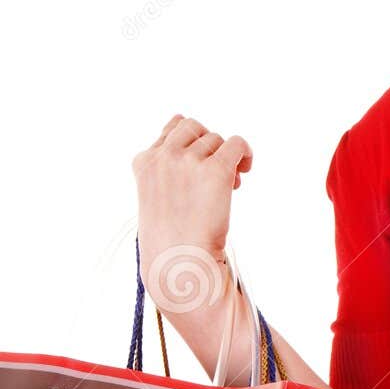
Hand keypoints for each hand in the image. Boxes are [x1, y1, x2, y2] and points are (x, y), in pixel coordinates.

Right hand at [132, 113, 251, 311]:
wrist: (180, 261)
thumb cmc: (171, 240)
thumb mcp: (157, 199)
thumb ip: (169, 169)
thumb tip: (197, 139)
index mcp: (144, 162)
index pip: (172, 129)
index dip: (191, 144)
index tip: (197, 166)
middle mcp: (164, 156)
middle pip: (194, 127)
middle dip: (207, 146)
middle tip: (215, 174)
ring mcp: (188, 161)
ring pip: (216, 139)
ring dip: (225, 158)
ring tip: (228, 187)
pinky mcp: (215, 170)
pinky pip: (236, 143)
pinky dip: (245, 153)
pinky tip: (244, 170)